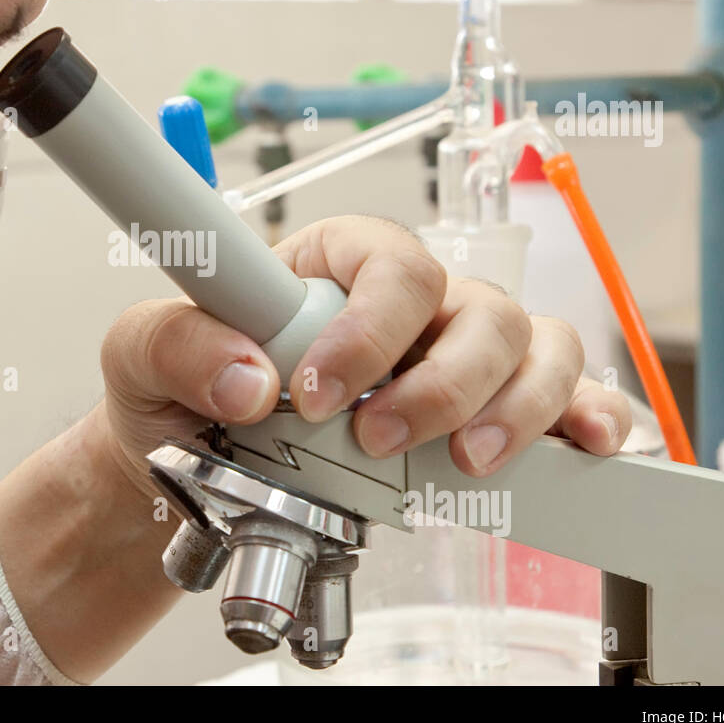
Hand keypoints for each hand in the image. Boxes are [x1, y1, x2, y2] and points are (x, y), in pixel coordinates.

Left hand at [95, 215, 630, 491]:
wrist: (193, 461)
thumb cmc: (180, 391)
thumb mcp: (140, 355)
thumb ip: (179, 343)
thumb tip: (248, 376)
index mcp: (331, 266)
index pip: (384, 259)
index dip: (366, 325)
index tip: (313, 394)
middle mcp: (405, 304)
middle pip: (474, 306)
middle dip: (439, 382)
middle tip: (377, 439)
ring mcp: (453, 354)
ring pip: (530, 346)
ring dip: (511, 406)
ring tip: (462, 464)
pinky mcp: (487, 410)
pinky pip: (564, 395)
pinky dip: (583, 418)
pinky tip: (581, 446)